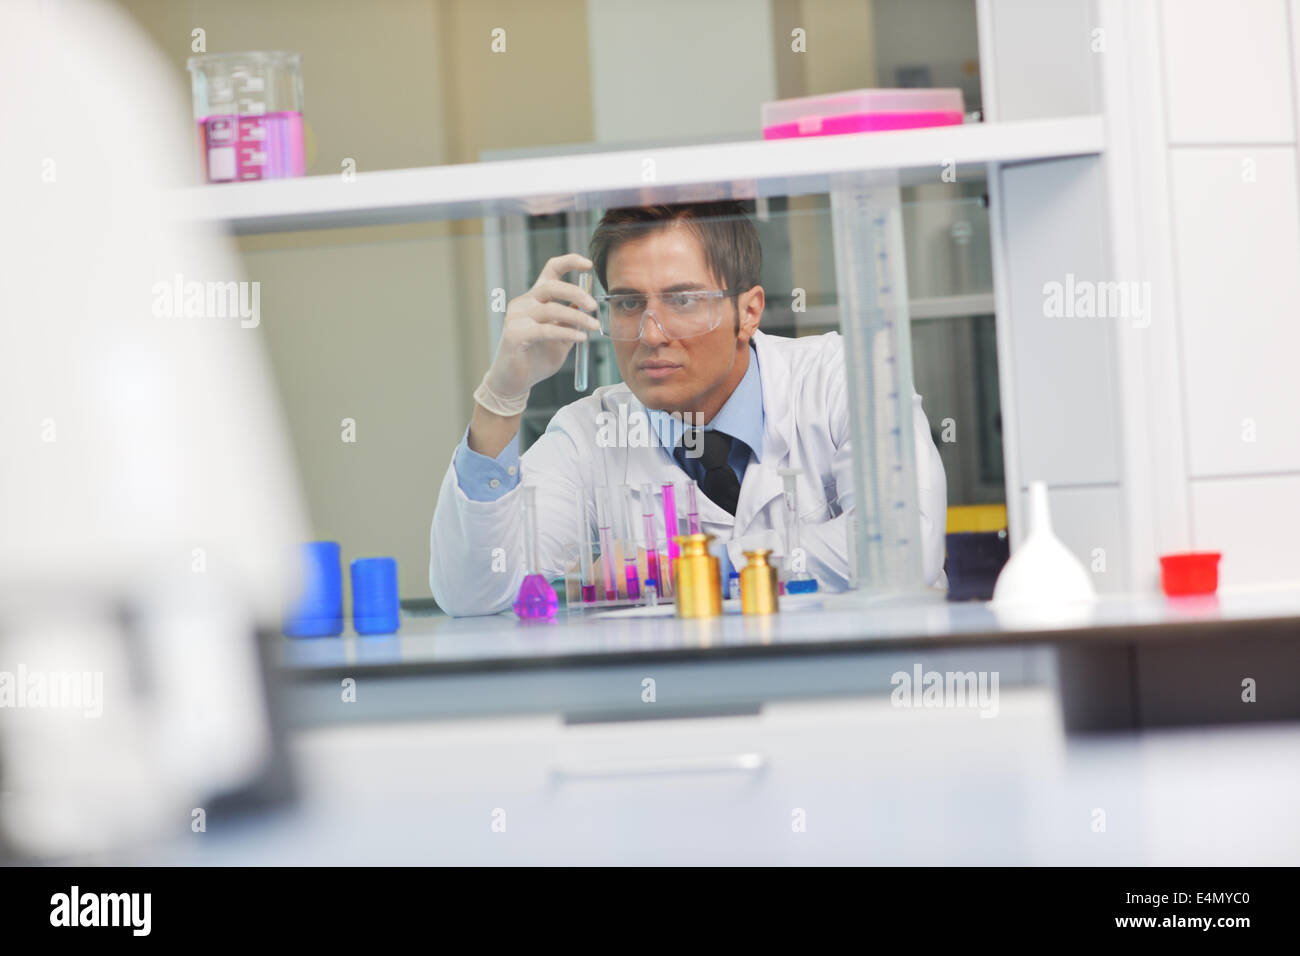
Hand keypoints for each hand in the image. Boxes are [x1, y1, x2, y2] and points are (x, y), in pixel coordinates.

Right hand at [481, 253, 599, 399]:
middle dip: (576, 293)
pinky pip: (547, 329)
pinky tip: (581, 338)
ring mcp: (516, 318)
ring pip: (552, 309)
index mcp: (535, 299)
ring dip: (577, 317)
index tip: (588, 265)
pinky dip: (567, 333)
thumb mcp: (561, 337)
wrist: (514, 382)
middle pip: (552, 286)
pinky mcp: (514, 334)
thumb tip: (589, 307)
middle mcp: (524, 303)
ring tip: (594, 327)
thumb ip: (571, 322)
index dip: (569, 262)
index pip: (551, 271)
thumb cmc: (536, 359)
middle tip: (594, 306)